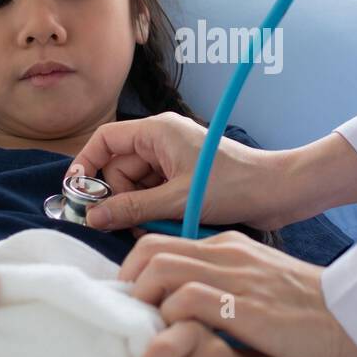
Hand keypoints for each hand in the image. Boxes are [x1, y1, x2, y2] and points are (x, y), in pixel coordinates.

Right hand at [67, 112, 291, 232]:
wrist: (278, 193)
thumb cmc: (235, 187)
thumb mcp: (177, 200)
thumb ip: (131, 209)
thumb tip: (93, 217)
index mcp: (157, 131)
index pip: (105, 141)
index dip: (86, 166)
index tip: (78, 196)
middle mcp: (161, 141)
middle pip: (118, 170)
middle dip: (120, 198)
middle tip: (129, 224)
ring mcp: (173, 160)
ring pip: (135, 187)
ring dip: (139, 210)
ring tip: (158, 225)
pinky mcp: (184, 178)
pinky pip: (154, 195)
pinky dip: (155, 211)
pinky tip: (169, 224)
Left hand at [121, 230, 356, 356]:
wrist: (354, 316)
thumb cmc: (307, 311)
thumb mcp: (260, 286)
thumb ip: (225, 286)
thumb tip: (184, 305)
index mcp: (229, 247)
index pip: (161, 243)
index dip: (134, 272)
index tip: (131, 304)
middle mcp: (227, 254)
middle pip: (151, 250)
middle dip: (127, 284)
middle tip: (128, 319)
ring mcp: (235, 278)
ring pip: (161, 270)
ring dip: (143, 302)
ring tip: (145, 334)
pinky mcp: (245, 307)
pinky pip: (186, 300)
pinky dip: (169, 321)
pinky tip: (174, 344)